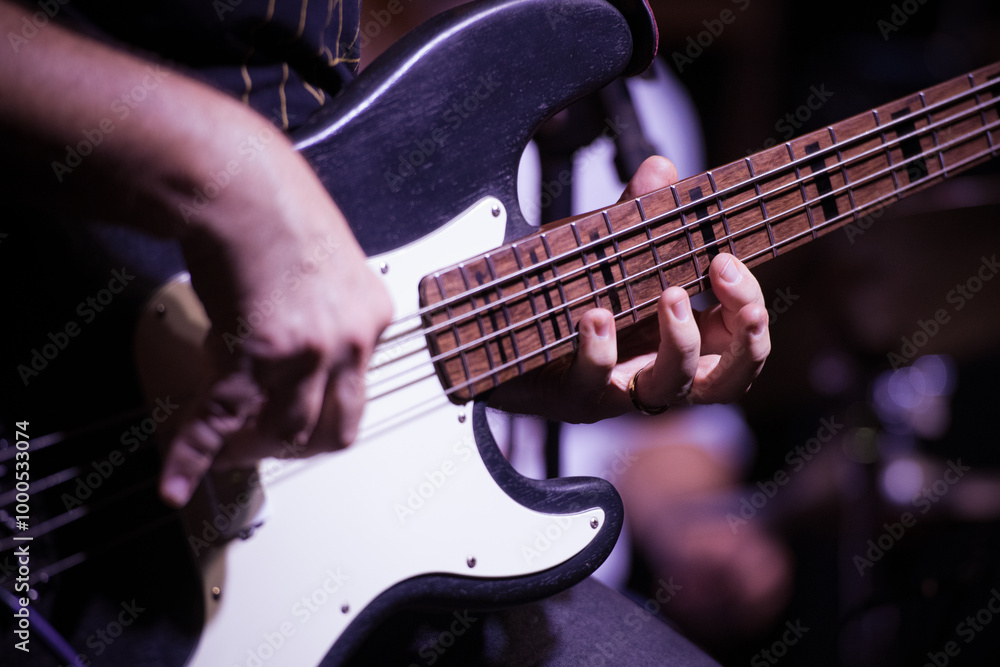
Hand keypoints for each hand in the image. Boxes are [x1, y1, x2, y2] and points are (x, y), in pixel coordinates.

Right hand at [158, 128, 391, 507]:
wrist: (239, 182)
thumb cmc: (275, 206)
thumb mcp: (326, 261)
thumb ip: (323, 306)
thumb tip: (293, 333)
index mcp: (372, 316)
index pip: (359, 385)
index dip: (321, 403)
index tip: (296, 411)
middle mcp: (352, 340)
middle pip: (339, 424)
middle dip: (304, 442)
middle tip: (270, 441)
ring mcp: (310, 353)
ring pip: (290, 431)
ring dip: (257, 444)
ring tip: (228, 441)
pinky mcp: (259, 357)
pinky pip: (225, 420)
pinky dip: (196, 456)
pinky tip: (176, 481)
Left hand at [487, 156, 769, 421]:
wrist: (494, 332)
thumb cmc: (563, 296)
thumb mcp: (606, 250)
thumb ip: (638, 216)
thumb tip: (661, 168)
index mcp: (677, 340)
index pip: (740, 340)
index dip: (749, 308)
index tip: (728, 260)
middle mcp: (655, 372)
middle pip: (728, 382)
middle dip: (745, 337)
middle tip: (724, 275)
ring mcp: (616, 390)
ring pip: (670, 389)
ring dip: (681, 343)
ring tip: (671, 295)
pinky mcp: (570, 396)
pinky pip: (593, 385)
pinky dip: (599, 351)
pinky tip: (595, 317)